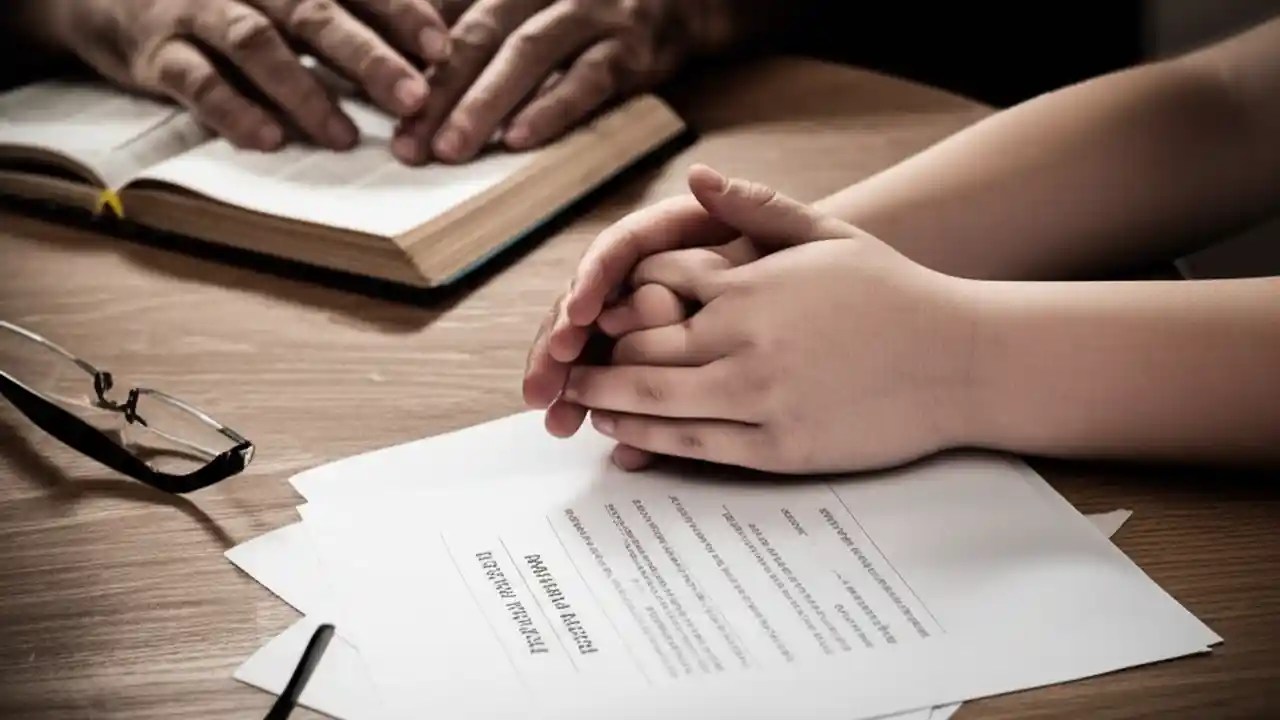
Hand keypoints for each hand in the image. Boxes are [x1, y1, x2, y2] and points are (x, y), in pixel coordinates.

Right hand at [45, 0, 449, 149]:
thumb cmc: (232, 4)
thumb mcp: (290, 2)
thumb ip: (351, 19)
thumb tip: (435, 55)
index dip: (401, 12)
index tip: (443, 48)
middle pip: (315, 13)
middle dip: (368, 56)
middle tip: (414, 97)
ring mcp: (201, 12)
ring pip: (257, 45)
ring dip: (305, 91)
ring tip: (344, 136)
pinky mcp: (159, 53)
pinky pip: (197, 81)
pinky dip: (233, 110)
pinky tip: (267, 140)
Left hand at [391, 0, 735, 163]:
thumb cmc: (600, 5)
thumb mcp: (538, 3)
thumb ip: (484, 23)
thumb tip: (417, 66)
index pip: (453, 16)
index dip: (412, 59)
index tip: (379, 106)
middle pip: (480, 35)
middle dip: (438, 91)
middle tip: (406, 144)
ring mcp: (593, 12)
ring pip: (528, 55)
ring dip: (484, 104)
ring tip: (449, 150)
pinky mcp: (633, 46)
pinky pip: (587, 80)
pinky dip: (552, 109)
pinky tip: (519, 140)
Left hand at [560, 170, 981, 473]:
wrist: (960, 360)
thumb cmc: (894, 293)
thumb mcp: (828, 233)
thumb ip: (756, 207)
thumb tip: (696, 178)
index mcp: (749, 286)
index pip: (652, 286)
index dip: (615, 299)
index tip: (593, 311)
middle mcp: (744, 341)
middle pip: (639, 347)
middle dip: (594, 354)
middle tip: (562, 363)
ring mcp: (758, 398)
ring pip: (654, 400)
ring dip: (606, 398)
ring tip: (580, 400)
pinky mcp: (777, 448)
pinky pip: (693, 444)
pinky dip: (646, 438)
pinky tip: (624, 434)